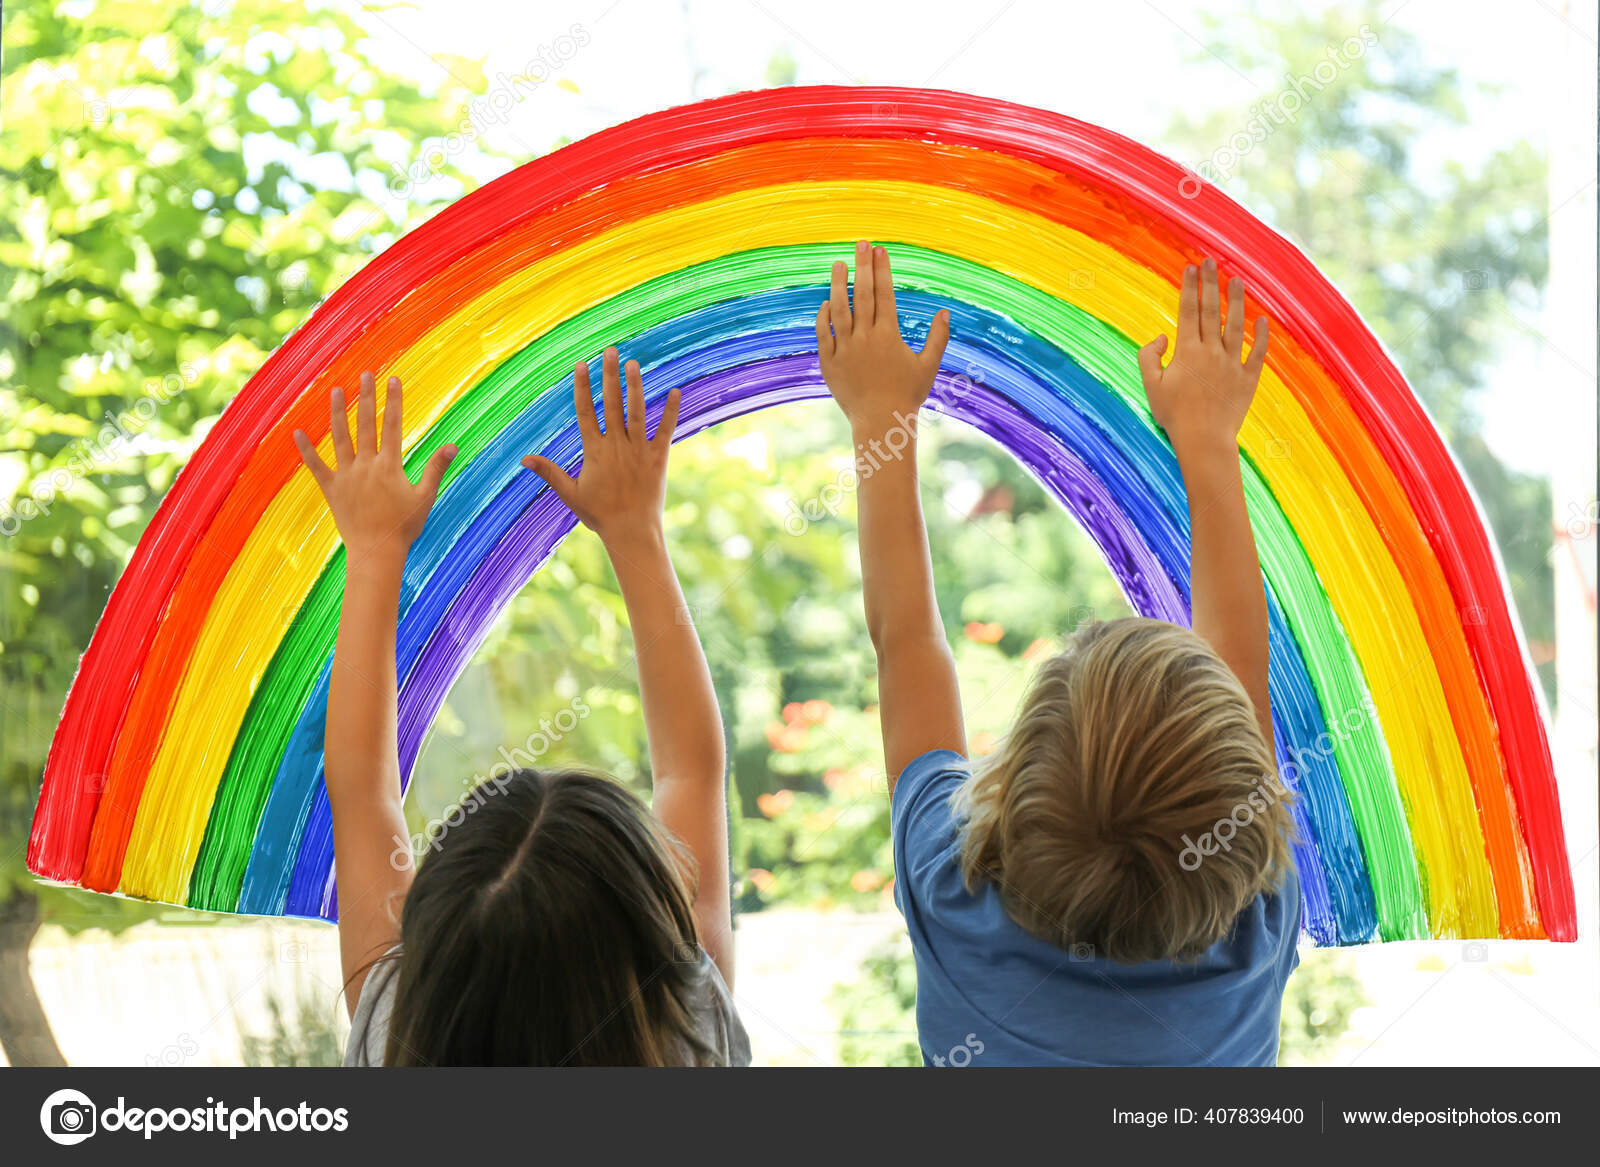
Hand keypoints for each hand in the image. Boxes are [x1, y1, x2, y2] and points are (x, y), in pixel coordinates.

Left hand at [295, 371, 456, 563]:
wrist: (376, 552)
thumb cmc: (404, 527)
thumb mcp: (425, 497)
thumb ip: (436, 469)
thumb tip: (452, 446)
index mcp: (389, 466)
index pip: (393, 425)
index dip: (394, 401)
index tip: (394, 380)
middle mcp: (366, 465)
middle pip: (366, 424)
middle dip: (366, 397)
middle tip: (365, 374)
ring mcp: (346, 476)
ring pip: (340, 437)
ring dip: (337, 412)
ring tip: (335, 391)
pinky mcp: (332, 489)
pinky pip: (316, 466)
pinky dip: (306, 450)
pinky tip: (298, 432)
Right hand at [522, 347, 680, 544]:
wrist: (632, 532)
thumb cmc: (600, 515)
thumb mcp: (570, 493)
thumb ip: (549, 472)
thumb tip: (524, 460)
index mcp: (594, 452)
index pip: (586, 412)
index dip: (582, 388)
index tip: (581, 365)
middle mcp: (616, 446)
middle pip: (611, 404)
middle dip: (609, 376)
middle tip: (609, 350)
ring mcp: (638, 450)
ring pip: (636, 412)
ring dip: (635, 386)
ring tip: (633, 363)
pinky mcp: (658, 458)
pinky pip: (665, 430)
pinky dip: (671, 411)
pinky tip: (675, 391)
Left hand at [816, 241, 949, 435]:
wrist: (880, 422)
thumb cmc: (907, 395)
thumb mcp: (928, 366)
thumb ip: (938, 338)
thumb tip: (945, 312)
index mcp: (889, 335)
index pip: (884, 294)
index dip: (882, 270)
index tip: (880, 250)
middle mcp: (866, 338)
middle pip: (863, 294)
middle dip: (863, 266)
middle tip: (862, 243)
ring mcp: (845, 349)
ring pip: (839, 309)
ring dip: (839, 284)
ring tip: (839, 263)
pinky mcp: (829, 363)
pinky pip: (823, 333)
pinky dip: (823, 315)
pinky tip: (826, 301)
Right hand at [1138, 258, 1269, 458]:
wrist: (1204, 439)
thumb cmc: (1173, 415)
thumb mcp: (1150, 386)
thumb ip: (1149, 357)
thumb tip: (1162, 337)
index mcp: (1187, 351)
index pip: (1188, 311)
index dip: (1189, 287)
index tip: (1191, 268)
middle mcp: (1211, 351)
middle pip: (1211, 310)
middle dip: (1210, 283)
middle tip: (1211, 262)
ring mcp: (1232, 363)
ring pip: (1236, 325)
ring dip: (1237, 300)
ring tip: (1237, 280)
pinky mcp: (1248, 379)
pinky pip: (1257, 352)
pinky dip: (1261, 335)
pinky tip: (1261, 320)